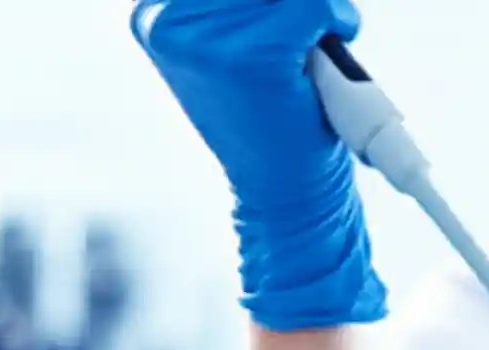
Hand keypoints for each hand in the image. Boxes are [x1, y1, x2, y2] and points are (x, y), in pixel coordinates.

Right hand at [132, 0, 386, 330]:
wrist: (282, 191)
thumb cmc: (269, 118)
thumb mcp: (232, 49)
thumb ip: (236, 8)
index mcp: (155, 16)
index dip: (260, 1)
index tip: (271, 16)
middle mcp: (168, 21)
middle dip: (291, 3)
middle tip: (302, 35)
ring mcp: (207, 41)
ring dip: (314, 10)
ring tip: (306, 55)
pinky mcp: (251, 58)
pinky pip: (311, 7)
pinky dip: (332, 20)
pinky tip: (325, 53)